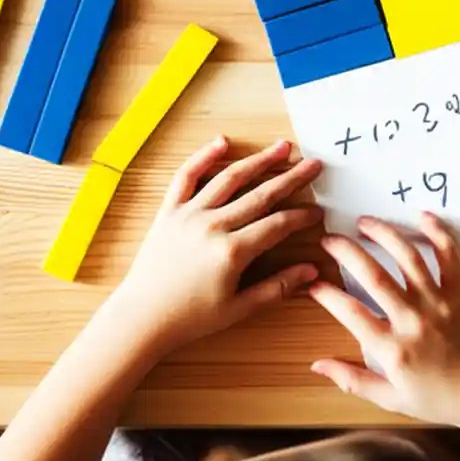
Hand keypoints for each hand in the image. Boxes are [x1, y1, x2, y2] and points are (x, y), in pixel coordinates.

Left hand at [111, 136, 322, 352]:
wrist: (141, 316)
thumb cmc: (190, 318)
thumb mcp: (239, 309)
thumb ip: (277, 288)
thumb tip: (312, 271)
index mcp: (232, 252)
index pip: (278, 225)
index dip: (302, 217)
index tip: (318, 211)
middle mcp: (212, 226)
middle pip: (261, 195)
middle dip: (292, 178)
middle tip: (314, 164)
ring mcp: (189, 215)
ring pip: (230, 178)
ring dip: (259, 160)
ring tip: (282, 147)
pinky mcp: (169, 211)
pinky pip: (186, 177)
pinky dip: (203, 157)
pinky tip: (222, 142)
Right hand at [308, 214, 459, 431]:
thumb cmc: (442, 400)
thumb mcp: (392, 398)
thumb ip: (353, 380)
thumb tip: (317, 366)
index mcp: (392, 350)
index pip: (349, 312)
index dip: (326, 294)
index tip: (314, 284)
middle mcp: (413, 321)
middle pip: (372, 275)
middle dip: (345, 251)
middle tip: (329, 240)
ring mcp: (439, 304)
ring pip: (407, 257)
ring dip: (383, 233)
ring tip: (364, 223)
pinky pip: (448, 255)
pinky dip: (436, 232)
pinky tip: (421, 218)